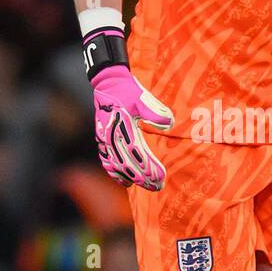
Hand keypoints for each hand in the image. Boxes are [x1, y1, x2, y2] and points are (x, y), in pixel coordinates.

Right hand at [91, 65, 173, 190]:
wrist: (107, 84)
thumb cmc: (127, 91)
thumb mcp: (143, 98)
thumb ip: (156, 112)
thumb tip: (169, 124)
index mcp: (123, 127)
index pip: (138, 153)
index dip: (150, 168)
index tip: (161, 176)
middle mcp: (112, 136)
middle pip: (128, 164)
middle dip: (144, 178)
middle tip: (158, 186)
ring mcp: (105, 140)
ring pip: (117, 166)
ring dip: (133, 179)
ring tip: (146, 186)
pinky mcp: (102, 140)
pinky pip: (107, 162)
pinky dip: (115, 174)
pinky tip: (125, 182)